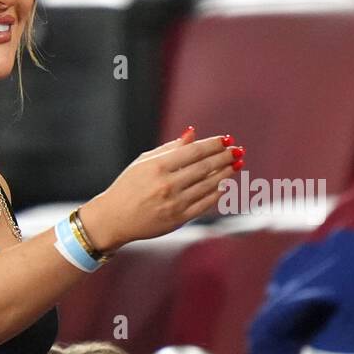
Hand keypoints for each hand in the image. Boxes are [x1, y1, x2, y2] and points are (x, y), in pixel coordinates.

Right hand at [77, 127, 240, 252]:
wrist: (115, 218)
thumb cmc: (129, 186)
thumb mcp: (144, 162)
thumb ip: (170, 148)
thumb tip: (192, 133)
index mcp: (158, 167)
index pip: (194, 151)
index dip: (213, 145)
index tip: (226, 139)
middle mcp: (167, 185)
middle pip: (204, 167)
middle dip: (224, 157)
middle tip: (238, 150)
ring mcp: (174, 203)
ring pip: (208, 185)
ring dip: (226, 173)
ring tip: (236, 164)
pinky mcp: (179, 219)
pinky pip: (205, 204)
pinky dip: (218, 193)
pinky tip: (226, 184)